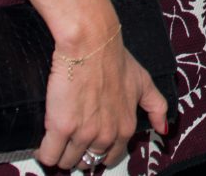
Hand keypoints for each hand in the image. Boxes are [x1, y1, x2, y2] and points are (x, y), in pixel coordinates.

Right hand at [37, 32, 169, 170]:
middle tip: (70, 140)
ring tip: (56, 142)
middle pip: (87, 162)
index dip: (98, 152)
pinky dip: (44, 153)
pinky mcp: (61, 128)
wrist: (91, 45)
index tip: (89, 144)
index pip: (110, 157)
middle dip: (78, 154)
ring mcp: (83, 134)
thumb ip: (157, 107)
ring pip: (66, 162)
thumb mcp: (144, 82)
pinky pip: (48, 156)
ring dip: (61, 155)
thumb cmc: (114, 59)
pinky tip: (42, 145)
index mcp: (125, 128)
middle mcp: (106, 135)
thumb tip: (163, 129)